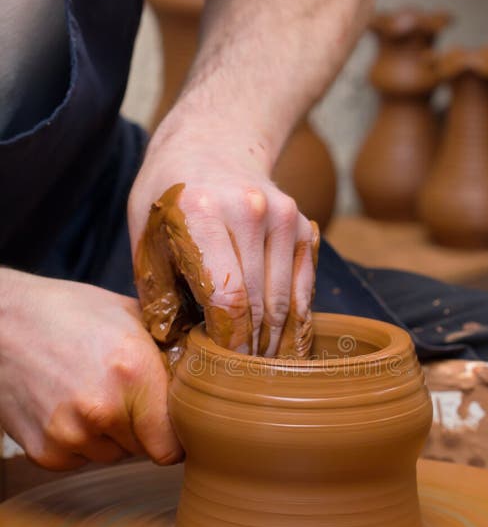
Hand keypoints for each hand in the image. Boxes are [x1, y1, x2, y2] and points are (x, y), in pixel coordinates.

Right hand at [0, 270, 182, 470]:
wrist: (1, 322)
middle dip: (140, 426)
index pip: (173, 444)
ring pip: (112, 455)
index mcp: (134, 373)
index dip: (174, 435)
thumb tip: (211, 375)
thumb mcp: (131, 317)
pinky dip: (77, 441)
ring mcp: (70, 435)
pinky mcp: (45, 451)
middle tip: (119, 391)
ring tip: (89, 392)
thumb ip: (171, 353)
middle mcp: (103, 410)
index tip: (171, 425)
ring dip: (108, 434)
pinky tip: (64, 404)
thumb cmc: (69, 313)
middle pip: (144, 449)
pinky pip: (80, 459)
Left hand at [128, 126, 317, 357]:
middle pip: (259, 303)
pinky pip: (303, 286)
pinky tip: (284, 345)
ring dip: (274, 341)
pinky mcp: (303, 225)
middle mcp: (249, 209)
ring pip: (285, 300)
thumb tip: (174, 355)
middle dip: (250, 350)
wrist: (212, 143)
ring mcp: (283, 216)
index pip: (227, 296)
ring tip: (261, 372)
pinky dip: (295, 319)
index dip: (228, 342)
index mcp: (201, 212)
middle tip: (240, 383)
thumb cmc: (168, 198)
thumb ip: (158, 295)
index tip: (221, 370)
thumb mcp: (146, 238)